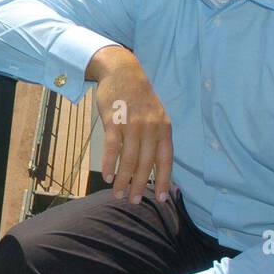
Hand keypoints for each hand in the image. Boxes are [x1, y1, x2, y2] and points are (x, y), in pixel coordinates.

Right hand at [85, 46, 172, 204]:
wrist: (123, 72)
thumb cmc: (138, 97)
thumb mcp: (156, 115)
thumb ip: (156, 136)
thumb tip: (155, 162)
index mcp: (163, 128)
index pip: (166, 160)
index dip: (164, 180)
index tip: (162, 198)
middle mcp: (150, 128)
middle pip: (146, 164)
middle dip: (140, 186)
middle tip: (133, 201)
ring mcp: (132, 125)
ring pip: (129, 159)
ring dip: (123, 180)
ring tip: (117, 193)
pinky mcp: (114, 122)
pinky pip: (112, 148)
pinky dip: (109, 164)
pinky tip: (107, 176)